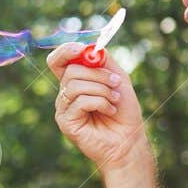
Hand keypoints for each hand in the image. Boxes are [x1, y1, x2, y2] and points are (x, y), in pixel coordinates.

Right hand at [46, 44, 148, 172]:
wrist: (129, 140)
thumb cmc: (124, 111)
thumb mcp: (117, 78)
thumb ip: (103, 61)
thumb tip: (89, 48)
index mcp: (75, 81)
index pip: (58, 61)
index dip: (65, 51)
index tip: (81, 49)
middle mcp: (65, 94)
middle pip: (70, 70)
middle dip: (97, 74)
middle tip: (116, 83)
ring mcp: (63, 108)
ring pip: (75, 85)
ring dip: (101, 89)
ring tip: (115, 100)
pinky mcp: (66, 122)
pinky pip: (79, 102)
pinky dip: (100, 102)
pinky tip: (110, 111)